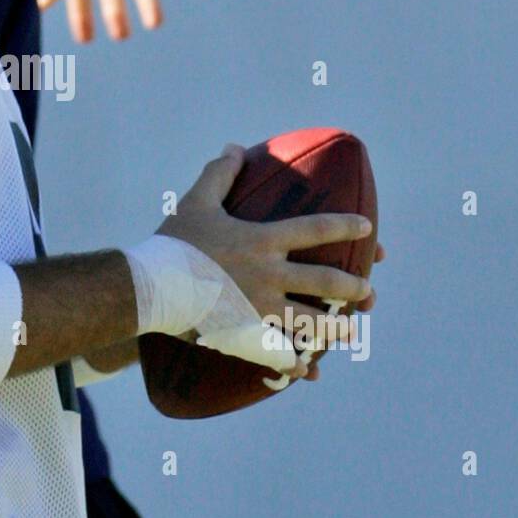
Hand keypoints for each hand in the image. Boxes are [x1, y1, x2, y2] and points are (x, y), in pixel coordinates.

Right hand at [158, 144, 372, 348]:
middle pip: (325, 282)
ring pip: (311, 321)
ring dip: (336, 327)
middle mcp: (269, 274)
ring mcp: (260, 307)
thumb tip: (235, 147)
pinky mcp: (245, 333)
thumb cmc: (174, 241)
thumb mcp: (197, 201)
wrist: (150, 285)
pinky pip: (277, 352)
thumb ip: (219, 173)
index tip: (367, 228)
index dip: (345, 226)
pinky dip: (294, 363)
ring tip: (350, 330)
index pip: (316, 229)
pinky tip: (306, 369)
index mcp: (263, 240)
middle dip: (353, 287)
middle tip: (367, 292)